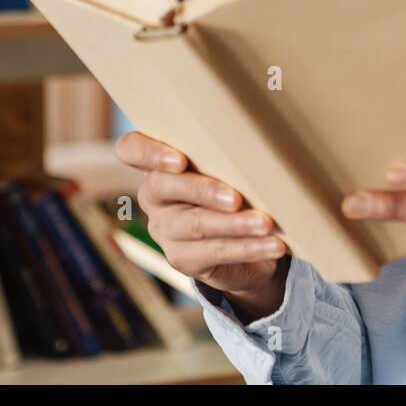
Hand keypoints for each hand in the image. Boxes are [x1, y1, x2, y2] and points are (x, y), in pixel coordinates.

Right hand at [115, 132, 289, 320]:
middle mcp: (155, 196)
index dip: (148, 152)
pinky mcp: (182, 259)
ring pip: (195, 223)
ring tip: (265, 224)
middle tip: (237, 198)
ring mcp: (165, 229)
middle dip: (203, 190)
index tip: (180, 160)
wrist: (250, 241)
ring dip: (234, 224)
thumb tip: (263, 146)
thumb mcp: (232, 168)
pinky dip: (248, 247)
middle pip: (164, 186)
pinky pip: (215, 251)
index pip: (132, 149)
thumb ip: (230, 156)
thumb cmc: (239, 189)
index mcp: (160, 164)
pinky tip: (273, 245)